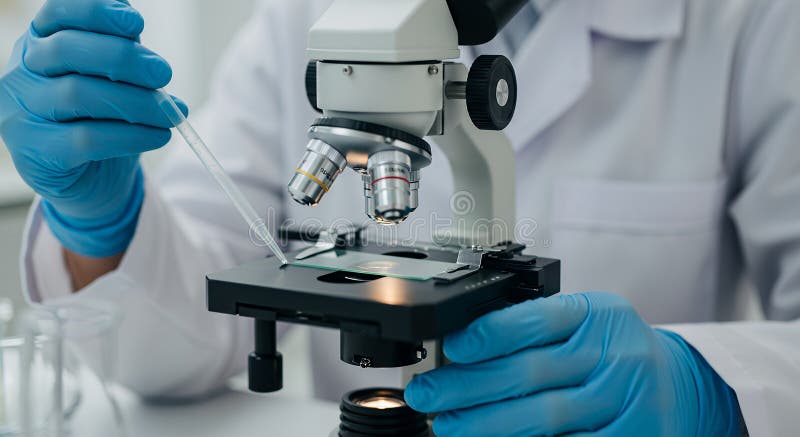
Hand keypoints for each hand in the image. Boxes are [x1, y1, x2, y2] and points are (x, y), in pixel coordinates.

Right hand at [0, 0, 186, 256]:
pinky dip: (131, 136)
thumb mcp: (112, 78)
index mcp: (39, 44)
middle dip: (123, 58)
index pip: (57, 13)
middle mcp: (21, 74)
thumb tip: (134, 27)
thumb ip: (119, 51)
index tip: (135, 23)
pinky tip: (158, 136)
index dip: (95, 12)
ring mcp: (21, 114)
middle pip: (66, 50)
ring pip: (78, 95)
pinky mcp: (36, 153)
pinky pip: (87, 139)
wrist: (91, 178)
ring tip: (170, 112)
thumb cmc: (102, 118)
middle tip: (163, 73)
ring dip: (137, 102)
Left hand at [405, 292, 741, 435]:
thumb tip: (463, 348)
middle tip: (428, 394)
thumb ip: (538, 329)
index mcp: (597, 314)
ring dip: (487, 424)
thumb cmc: (615, 350)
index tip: (450, 346)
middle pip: (530, 372)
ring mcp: (623, 400)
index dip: (487, 334)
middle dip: (469, 386)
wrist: (679, 385)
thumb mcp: (586, 322)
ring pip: (545, 417)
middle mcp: (614, 354)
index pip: (535, 319)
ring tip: (448, 426)